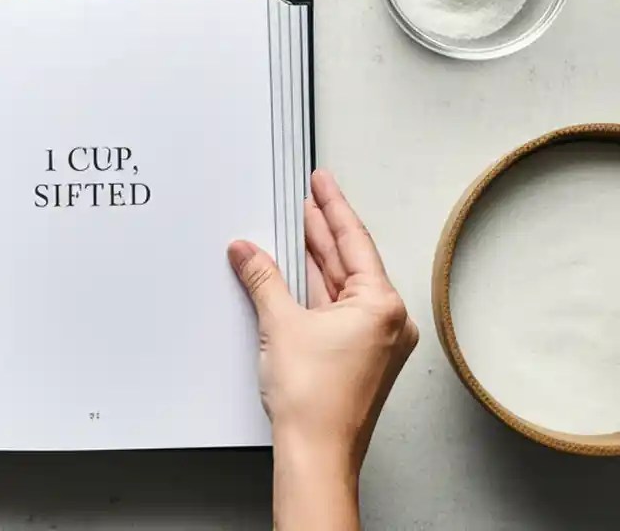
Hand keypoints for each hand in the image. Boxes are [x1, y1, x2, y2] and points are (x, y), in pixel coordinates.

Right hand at [228, 170, 417, 530]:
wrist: (316, 453)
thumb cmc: (315, 403)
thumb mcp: (280, 324)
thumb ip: (263, 279)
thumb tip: (248, 253)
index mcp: (382, 305)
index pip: (353, 241)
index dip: (332, 207)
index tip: (322, 183)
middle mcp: (387, 322)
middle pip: (348, 263)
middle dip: (321, 232)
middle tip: (303, 200)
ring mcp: (374, 342)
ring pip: (339, 288)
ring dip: (313, 262)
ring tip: (292, 231)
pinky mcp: (358, 358)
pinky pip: (334, 311)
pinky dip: (312, 291)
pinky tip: (291, 278)